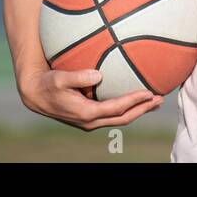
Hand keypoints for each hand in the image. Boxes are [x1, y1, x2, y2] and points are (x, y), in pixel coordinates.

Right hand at [17, 66, 162, 130]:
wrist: (36, 95)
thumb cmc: (48, 83)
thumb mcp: (60, 78)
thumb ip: (78, 77)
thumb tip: (98, 75)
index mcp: (86, 112)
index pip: (116, 108)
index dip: (134, 101)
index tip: (148, 93)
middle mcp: (91, 121)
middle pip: (123, 118)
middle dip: (143, 109)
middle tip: (160, 99)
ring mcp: (91, 121)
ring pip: (120, 118)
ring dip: (138, 110)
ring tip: (154, 101)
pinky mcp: (90, 117)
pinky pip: (114, 115)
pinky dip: (128, 109)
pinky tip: (136, 101)